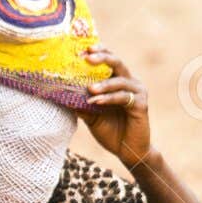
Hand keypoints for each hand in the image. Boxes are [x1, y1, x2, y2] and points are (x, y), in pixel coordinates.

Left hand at [83, 46, 152, 166]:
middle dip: (102, 57)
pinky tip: (96, 101)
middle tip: (87, 57)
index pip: (109, 60)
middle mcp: (129, 82)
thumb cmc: (111, 131)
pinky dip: (109, 98)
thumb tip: (60, 93)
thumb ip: (80, 103)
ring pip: (120, 80)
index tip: (82, 50)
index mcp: (118, 81)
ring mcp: (137, 92)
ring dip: (104, 84)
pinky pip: (124, 97)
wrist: (127, 152)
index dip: (98, 52)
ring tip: (89, 89)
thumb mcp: (91, 115)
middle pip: (117, 62)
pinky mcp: (141, 105)